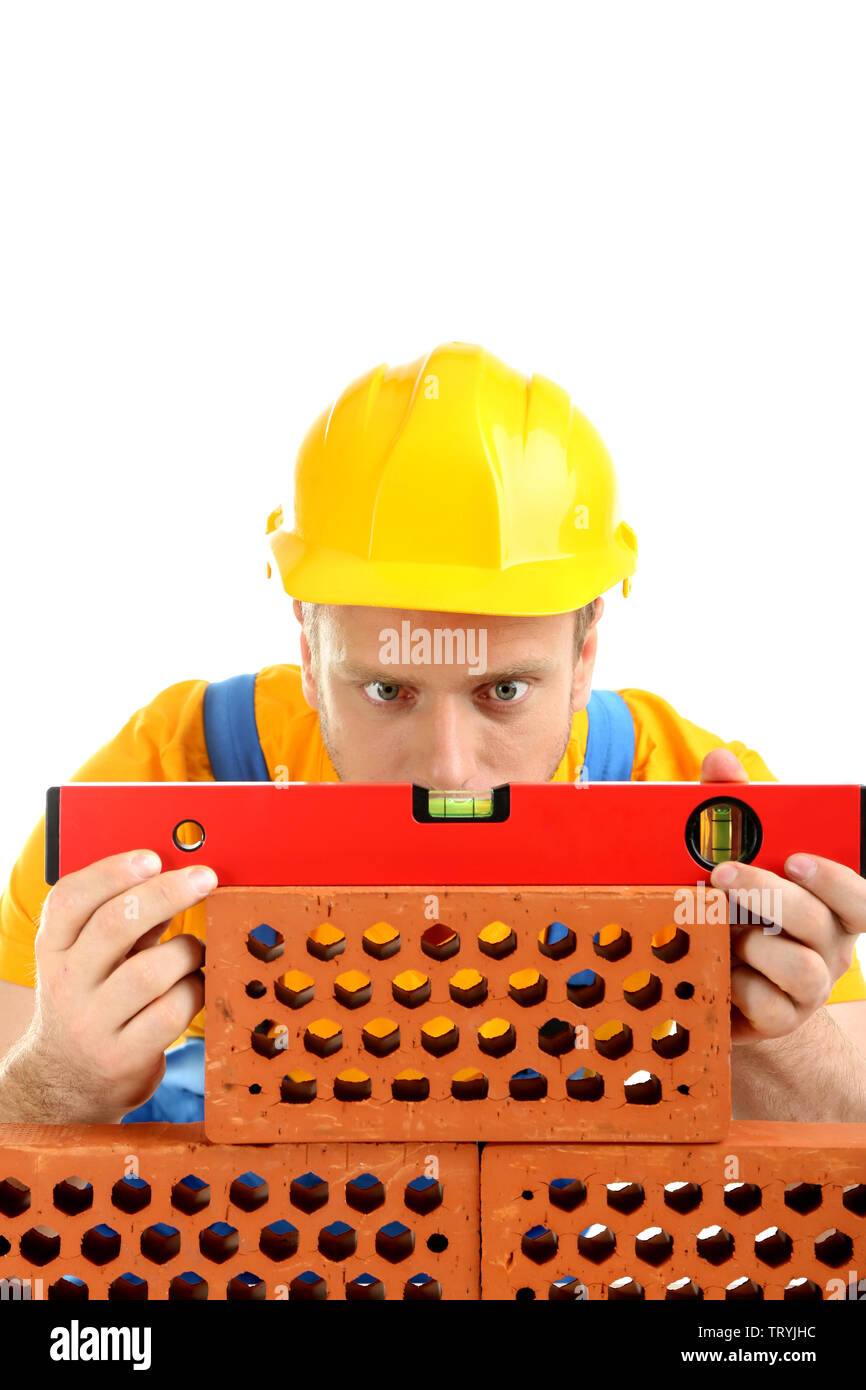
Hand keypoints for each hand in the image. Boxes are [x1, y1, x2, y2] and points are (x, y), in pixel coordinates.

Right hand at [20, 849, 214, 1120]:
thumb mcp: (93, 957)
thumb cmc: (93, 1000)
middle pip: (112, 927)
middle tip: (205, 878)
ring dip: (187, 951)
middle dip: (165, 894)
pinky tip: (197, 985)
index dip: (111, 872)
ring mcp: (91, 1024)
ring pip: (148, 972)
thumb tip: (177, 874)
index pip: (69, 900)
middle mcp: (65, 983)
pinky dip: (195, 990)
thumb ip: (126, 920)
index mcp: (54, 947)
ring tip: (197, 951)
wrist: (67, 1080)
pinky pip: (171, 1011)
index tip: (153, 857)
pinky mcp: (122, 1057)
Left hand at [700, 749, 863, 1043]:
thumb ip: (733, 810)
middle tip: (722, 873)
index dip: (833, 877)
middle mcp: (830, 946)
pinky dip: (736, 982)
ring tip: (719, 926)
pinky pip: (766, 1004)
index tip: (796, 858)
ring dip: (754, 943)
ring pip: (800, 969)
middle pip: (820, 923)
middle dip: (769, 894)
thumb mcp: (735, 855)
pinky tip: (718, 966)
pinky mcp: (780, 1019)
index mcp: (833, 905)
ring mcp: (809, 987)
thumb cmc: (739, 906)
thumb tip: (721, 761)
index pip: (861, 895)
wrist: (726, 979)